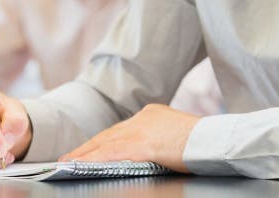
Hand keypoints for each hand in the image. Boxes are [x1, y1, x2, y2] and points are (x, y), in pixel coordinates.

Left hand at [60, 104, 199, 171]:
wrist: (211, 140)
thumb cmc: (201, 141)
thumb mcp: (177, 132)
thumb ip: (159, 138)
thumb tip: (150, 151)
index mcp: (152, 114)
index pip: (120, 129)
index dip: (102, 140)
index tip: (88, 147)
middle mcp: (142, 118)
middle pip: (108, 134)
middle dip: (87, 147)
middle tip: (68, 156)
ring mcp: (140, 130)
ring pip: (104, 143)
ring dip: (84, 154)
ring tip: (67, 162)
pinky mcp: (139, 145)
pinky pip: (108, 153)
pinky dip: (92, 160)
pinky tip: (79, 165)